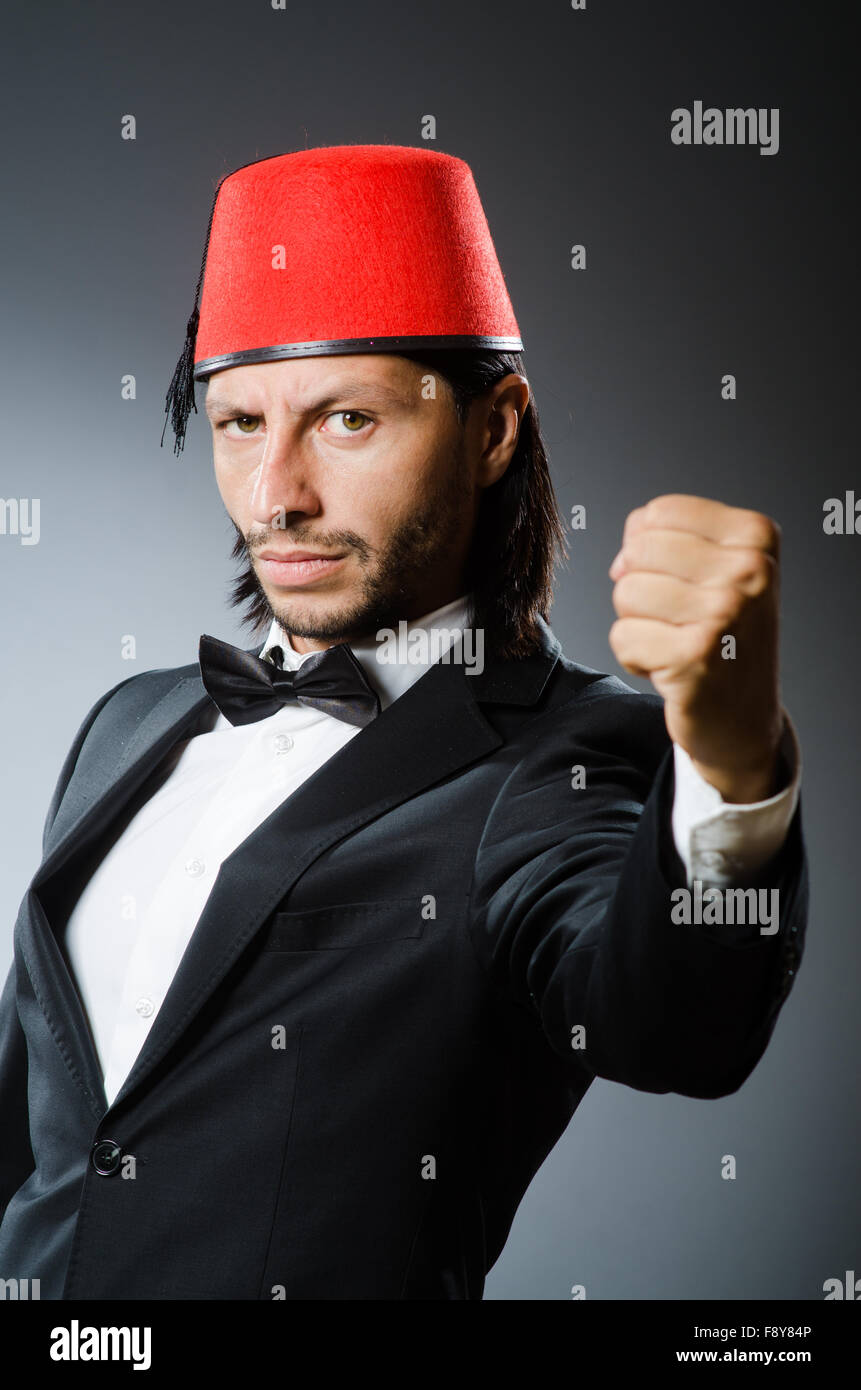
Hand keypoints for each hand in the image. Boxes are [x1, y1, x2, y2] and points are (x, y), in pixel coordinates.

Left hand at [608, 494, 783, 802]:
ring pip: (625, 593)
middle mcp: (749, 570)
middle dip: (640, 589)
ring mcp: (725, 613)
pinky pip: (622, 637)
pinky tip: (670, 669)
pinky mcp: (695, 656)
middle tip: (675, 620)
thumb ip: (665, 539)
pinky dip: (635, 658)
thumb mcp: (716, 573)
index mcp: (755, 537)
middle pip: (638, 551)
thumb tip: (622, 559)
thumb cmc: (723, 640)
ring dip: (637, 625)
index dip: (650, 550)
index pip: (659, 513)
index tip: (682, 584)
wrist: (745, 720)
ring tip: (674, 643)